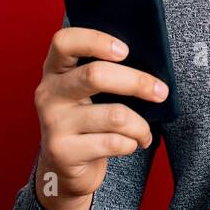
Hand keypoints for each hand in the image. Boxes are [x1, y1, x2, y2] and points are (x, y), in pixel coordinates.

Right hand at [32, 26, 168, 209]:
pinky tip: (131, 144)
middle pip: (95, 75)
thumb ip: (107, 74)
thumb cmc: (87, 121)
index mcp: (55, 70)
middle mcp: (48, 93)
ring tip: (144, 132)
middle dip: (137, 82)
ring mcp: (53, 123)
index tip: (126, 50)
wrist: (63, 169)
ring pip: (114, 115)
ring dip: (140, 125)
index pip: (65, 42)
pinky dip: (132, 143)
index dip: (96, 40)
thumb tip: (154, 65)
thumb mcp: (88, 94)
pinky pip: (113, 142)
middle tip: (161, 92)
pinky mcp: (63, 151)